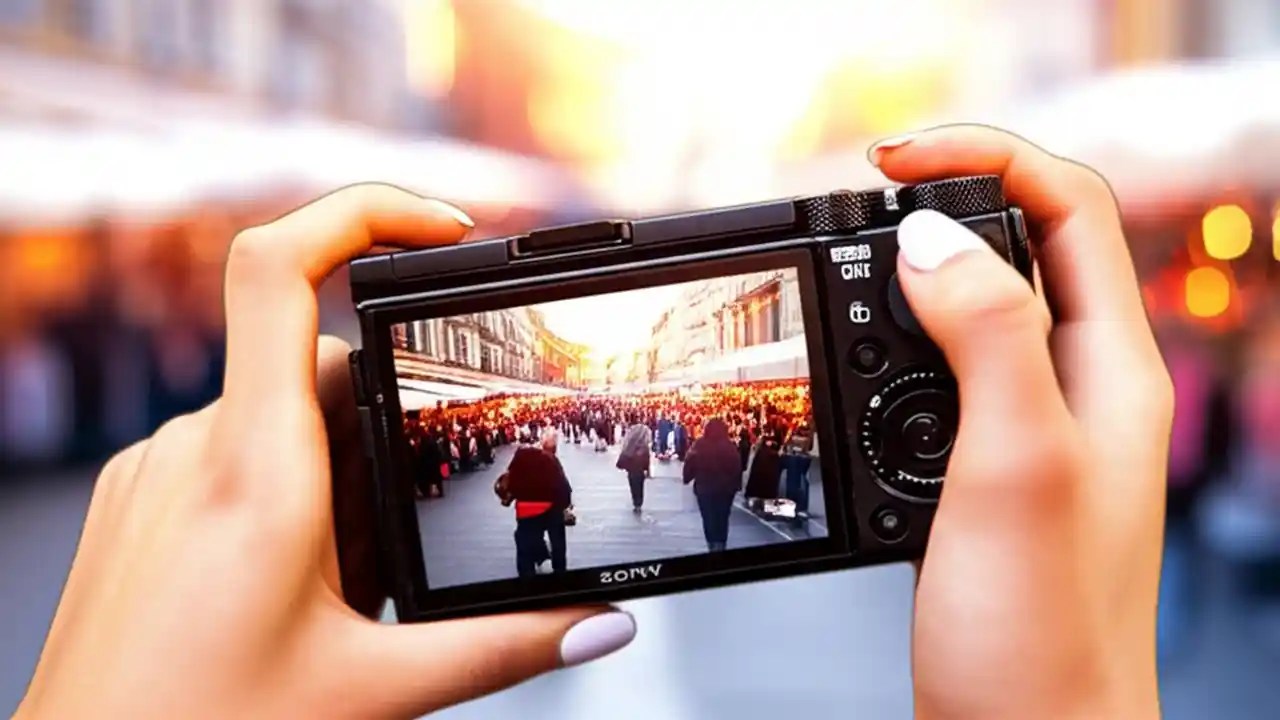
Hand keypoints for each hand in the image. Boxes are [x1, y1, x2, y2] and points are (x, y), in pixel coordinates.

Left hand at [17, 185, 635, 719]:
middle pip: (319, 365)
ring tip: (340, 588)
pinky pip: (233, 455)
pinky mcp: (137, 503)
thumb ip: (502, 648)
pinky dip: (287, 494)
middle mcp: (191, 448)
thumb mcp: (373, 691)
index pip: (280, 267)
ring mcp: (154, 471)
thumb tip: (599, 622)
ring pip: (281, 417)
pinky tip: (293, 586)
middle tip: (397, 542)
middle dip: (387, 430)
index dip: (367, 211)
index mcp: (253, 470)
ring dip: (338, 473)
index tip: (448, 230)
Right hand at [870, 126, 1170, 718]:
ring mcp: (1032, 426)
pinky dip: (893, 344)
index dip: (983, 159)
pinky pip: (943, 371)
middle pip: (1023, 241)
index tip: (890, 163)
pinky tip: (855, 365)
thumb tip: (930, 239)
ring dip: (910, 269)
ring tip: (844, 266)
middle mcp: (1080, 388)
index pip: (1068, 207)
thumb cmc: (1041, 639)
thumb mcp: (1015, 467)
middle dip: (942, 199)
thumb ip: (987, 337)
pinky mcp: (984, 466)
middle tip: (858, 199)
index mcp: (1110, 370)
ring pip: (977, 305)